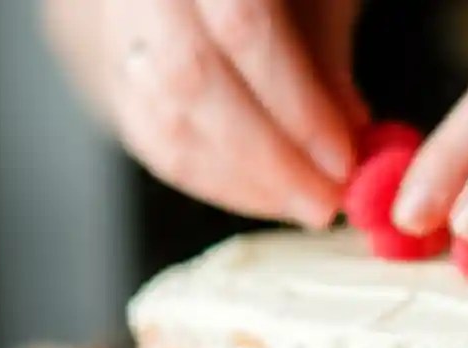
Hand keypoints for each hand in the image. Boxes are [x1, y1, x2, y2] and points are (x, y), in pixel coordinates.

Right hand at [45, 0, 366, 227]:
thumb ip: (328, 59)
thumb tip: (352, 140)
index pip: (243, 25)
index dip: (297, 103)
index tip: (344, 160)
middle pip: (192, 78)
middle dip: (270, 157)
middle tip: (326, 200)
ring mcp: (118, 29)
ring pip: (163, 119)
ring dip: (243, 180)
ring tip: (305, 201)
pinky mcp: (115, 75)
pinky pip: (153, 140)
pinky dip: (216, 181)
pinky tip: (266, 196)